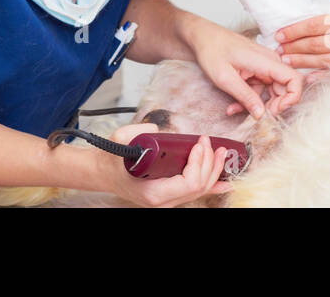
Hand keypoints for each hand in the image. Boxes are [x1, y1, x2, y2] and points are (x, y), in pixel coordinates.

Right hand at [105, 124, 231, 206]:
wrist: (104, 173)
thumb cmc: (113, 159)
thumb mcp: (122, 140)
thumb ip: (140, 132)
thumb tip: (158, 128)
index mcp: (153, 192)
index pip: (188, 183)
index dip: (199, 163)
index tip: (198, 144)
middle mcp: (163, 202)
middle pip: (198, 186)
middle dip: (209, 162)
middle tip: (208, 142)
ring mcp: (168, 201)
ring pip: (200, 190)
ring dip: (213, 170)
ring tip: (221, 153)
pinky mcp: (171, 196)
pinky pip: (194, 193)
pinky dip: (212, 186)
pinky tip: (225, 184)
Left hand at [184, 18, 304, 118]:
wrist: (202, 37)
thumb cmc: (211, 51)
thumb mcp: (224, 78)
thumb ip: (245, 97)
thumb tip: (261, 115)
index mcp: (265, 60)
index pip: (294, 79)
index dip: (291, 98)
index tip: (274, 111)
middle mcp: (269, 62)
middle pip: (285, 89)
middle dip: (272, 106)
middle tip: (255, 116)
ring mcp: (264, 66)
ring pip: (271, 91)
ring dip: (256, 104)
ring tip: (234, 109)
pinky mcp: (257, 70)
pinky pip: (260, 88)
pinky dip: (249, 98)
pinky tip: (233, 104)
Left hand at [275, 0, 329, 69]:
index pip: (316, 26)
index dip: (296, 31)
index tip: (280, 33)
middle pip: (317, 46)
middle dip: (295, 48)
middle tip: (277, 50)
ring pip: (326, 61)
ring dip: (304, 62)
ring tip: (287, 61)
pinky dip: (323, 75)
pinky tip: (310, 77)